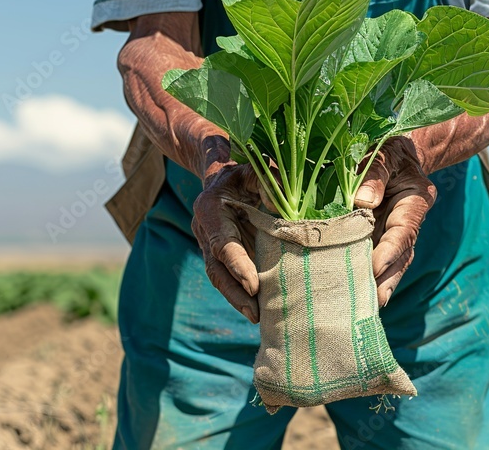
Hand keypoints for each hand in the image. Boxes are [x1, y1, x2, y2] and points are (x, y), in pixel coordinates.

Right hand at [191, 161, 263, 323]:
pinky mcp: (220, 255)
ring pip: (220, 278)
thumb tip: (283, 201)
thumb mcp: (254, 168)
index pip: (222, 244)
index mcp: (210, 209)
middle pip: (216, 269)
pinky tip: (259, 309)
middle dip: (235, 293)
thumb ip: (267, 179)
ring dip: (237, 299)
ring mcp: (210, 245)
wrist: (222, 175)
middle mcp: (205, 230)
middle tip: (255, 313)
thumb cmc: (243, 170)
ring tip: (258, 319)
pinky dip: (241, 294)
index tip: (253, 285)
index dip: (237, 265)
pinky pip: (228, 277)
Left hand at [353, 137, 436, 306]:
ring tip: (362, 310)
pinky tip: (352, 296)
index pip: (405, 230)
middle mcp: (408, 221)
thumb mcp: (386, 150)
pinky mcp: (381, 237)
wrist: (398, 148)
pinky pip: (377, 259)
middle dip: (387, 281)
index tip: (375, 267)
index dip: (391, 250)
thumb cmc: (391, 145)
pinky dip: (367, 277)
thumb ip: (376, 171)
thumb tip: (361, 200)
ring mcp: (395, 231)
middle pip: (401, 256)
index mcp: (415, 200)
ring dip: (378, 285)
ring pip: (391, 264)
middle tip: (371, 304)